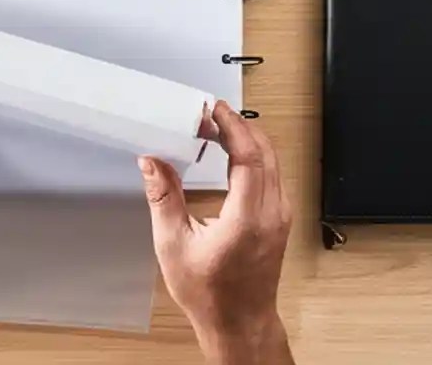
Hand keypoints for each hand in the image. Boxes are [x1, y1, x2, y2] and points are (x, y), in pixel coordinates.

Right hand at [138, 101, 292, 364]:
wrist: (240, 323)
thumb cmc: (209, 294)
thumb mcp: (173, 246)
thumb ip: (163, 198)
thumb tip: (151, 162)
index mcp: (247, 219)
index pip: (249, 157)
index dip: (233, 127)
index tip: (215, 109)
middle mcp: (271, 214)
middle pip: (266, 151)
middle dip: (238, 126)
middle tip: (209, 115)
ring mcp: (280, 216)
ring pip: (273, 161)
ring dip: (246, 139)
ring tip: (215, 130)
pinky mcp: (279, 218)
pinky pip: (273, 174)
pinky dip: (253, 156)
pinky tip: (230, 154)